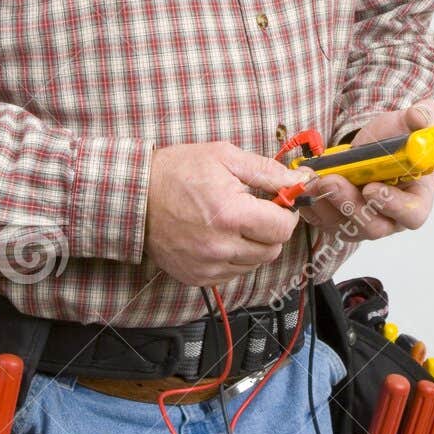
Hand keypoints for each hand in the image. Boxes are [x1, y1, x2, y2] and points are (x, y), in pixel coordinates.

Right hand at [143, 140, 306, 287]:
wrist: (134, 196)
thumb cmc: (176, 172)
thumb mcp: (224, 157)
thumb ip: (267, 171)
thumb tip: (299, 181)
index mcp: (230, 214)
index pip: (282, 228)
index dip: (286, 213)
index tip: (278, 204)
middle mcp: (220, 246)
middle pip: (272, 250)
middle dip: (271, 230)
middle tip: (255, 212)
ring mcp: (207, 265)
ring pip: (254, 264)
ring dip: (253, 246)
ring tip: (233, 223)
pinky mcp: (196, 277)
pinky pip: (232, 274)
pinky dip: (234, 258)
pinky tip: (219, 238)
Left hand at [300, 98, 433, 242]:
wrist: (372, 145)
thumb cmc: (396, 139)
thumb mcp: (410, 122)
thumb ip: (423, 116)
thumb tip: (420, 118)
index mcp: (417, 200)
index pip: (411, 215)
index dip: (393, 206)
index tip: (372, 188)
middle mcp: (390, 218)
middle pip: (373, 226)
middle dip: (349, 204)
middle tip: (332, 182)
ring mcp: (362, 222)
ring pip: (343, 226)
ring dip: (325, 204)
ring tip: (313, 178)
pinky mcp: (338, 220)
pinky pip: (322, 221)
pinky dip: (310, 205)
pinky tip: (305, 185)